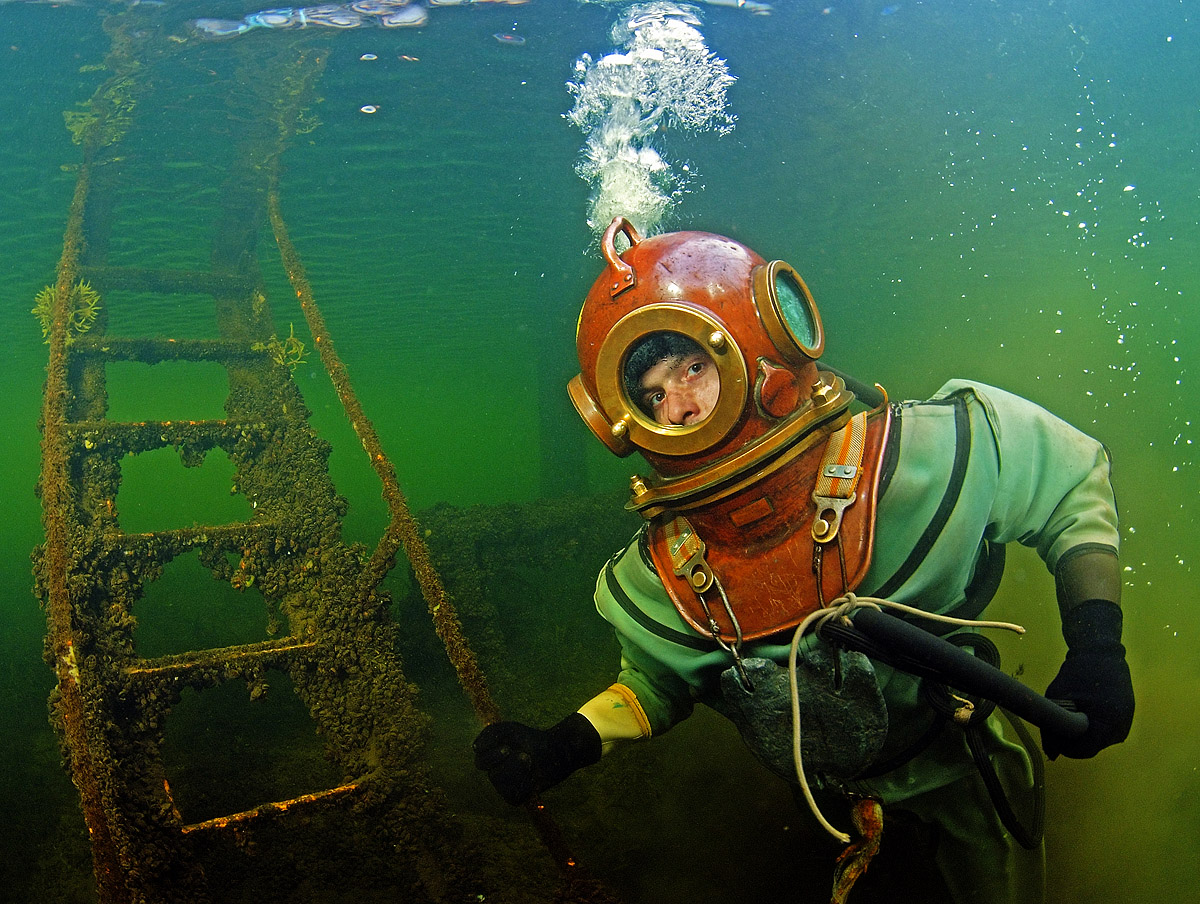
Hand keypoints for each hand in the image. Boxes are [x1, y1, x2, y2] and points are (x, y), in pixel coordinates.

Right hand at [473, 713, 600, 804]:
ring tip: (529, 761)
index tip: (507, 747)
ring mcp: (504, 786)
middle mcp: (494, 772)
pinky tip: (531, 777)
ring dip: (518, 770)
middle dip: (509, 764)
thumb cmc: (529, 739)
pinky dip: (524, 784)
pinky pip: (513, 796)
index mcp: (489, 756)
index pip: (480, 760)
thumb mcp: (508, 730)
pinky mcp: (515, 797)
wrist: (553, 751)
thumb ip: (490, 734)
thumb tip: (475, 747)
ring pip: (502, 785)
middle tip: (523, 754)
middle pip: (492, 774)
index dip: (491, 755)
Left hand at [1042, 600, 1133, 758]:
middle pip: (1091, 746)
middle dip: (1073, 739)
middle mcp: (1121, 727)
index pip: (1084, 750)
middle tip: (1057, 722)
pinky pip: (1106, 730)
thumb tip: (1051, 754)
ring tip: (1071, 712)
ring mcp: (1127, 722)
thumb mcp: (1057, 699)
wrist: (1102, 653)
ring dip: (1083, 732)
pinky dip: (1092, 724)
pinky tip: (1083, 709)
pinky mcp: (1127, 716)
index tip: (1052, 735)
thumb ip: (1052, 728)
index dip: (1064, 746)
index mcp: (1106, 723)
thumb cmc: (1076, 674)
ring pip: (1099, 740)